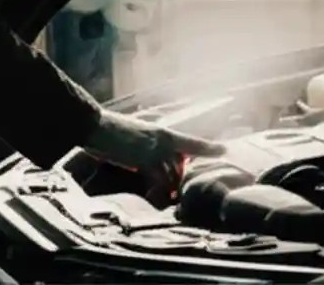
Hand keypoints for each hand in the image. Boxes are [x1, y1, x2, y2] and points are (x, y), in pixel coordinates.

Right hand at [83, 110, 224, 203]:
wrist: (98, 125)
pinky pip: (159, 178)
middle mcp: (164, 140)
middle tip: (179, 190)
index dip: (210, 148)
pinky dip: (160, 189)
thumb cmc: (114, 129)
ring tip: (171, 197)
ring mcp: (156, 150)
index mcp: (164, 132)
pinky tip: (159, 196)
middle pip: (183, 164)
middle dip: (182, 179)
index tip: (226, 150)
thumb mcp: (139, 133)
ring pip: (173, 173)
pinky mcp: (144, 159)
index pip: (193, 142)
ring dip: (172, 186)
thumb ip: (151, 145)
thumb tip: (153, 159)